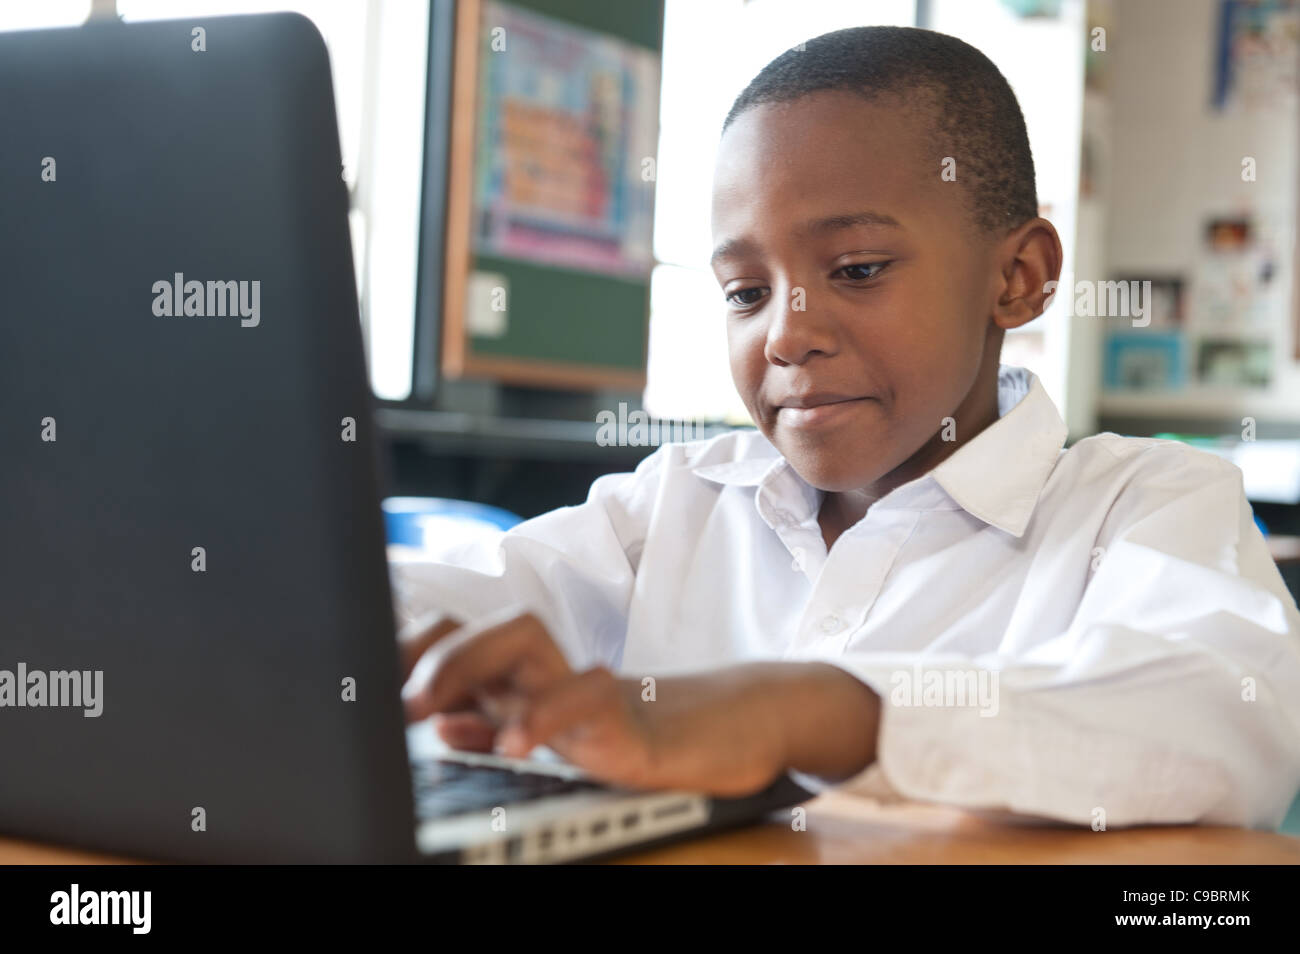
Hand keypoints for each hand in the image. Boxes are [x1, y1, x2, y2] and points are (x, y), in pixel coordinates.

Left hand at [398, 608, 794, 795]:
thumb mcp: (561, 738)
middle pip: (485, 624)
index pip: (466, 635)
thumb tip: (447, 730)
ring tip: (432, 709)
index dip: (415, 648)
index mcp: (534, 679)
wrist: (736, 730)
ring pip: (526, 640)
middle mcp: (557, 673)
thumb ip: (506, 725)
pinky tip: (511, 743)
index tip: (377, 682)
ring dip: (469, 665)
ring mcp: (591, 691)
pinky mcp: (629, 720)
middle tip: (396, 697)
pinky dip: (543, 716)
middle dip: (432, 650)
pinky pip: (583, 702)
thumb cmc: (645, 734)